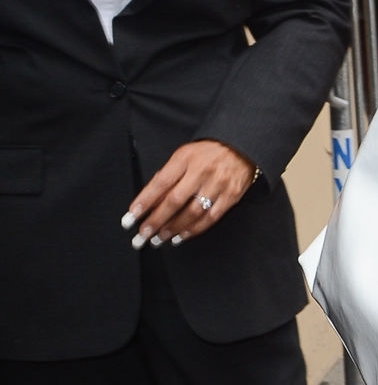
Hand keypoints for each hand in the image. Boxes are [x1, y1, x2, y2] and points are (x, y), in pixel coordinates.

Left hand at [123, 141, 256, 249]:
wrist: (241, 146)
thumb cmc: (208, 152)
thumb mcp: (184, 155)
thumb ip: (169, 175)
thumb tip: (151, 201)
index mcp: (185, 158)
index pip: (160, 183)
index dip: (144, 202)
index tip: (130, 217)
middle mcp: (201, 172)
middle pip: (174, 201)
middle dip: (156, 221)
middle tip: (142, 235)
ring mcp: (217, 185)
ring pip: (191, 213)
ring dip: (173, 228)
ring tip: (159, 238)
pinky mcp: (230, 196)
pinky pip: (210, 218)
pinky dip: (194, 229)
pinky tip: (181, 236)